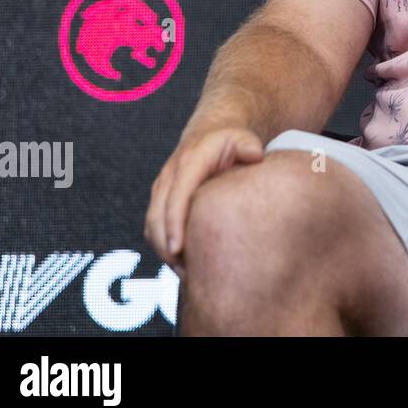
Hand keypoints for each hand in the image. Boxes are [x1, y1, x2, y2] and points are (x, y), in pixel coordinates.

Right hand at [144, 127, 264, 274]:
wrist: (209, 133)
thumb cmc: (229, 141)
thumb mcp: (242, 138)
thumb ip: (249, 146)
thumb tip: (255, 156)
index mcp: (189, 162)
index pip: (176, 196)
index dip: (174, 223)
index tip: (178, 249)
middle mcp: (169, 176)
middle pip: (157, 217)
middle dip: (166, 246)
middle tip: (186, 272)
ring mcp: (162, 189)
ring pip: (152, 225)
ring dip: (163, 250)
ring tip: (186, 274)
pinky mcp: (160, 200)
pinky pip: (154, 227)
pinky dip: (162, 246)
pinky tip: (182, 263)